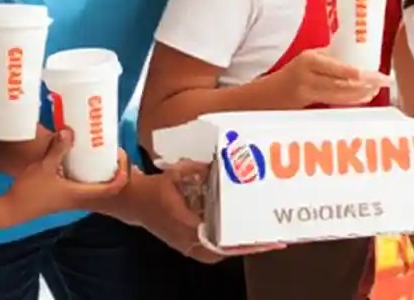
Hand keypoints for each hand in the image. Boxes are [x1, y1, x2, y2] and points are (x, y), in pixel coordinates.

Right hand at [4, 129, 128, 220]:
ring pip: (93, 184)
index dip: (122, 174)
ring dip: (99, 171)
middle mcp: (79, 197)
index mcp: (80, 193)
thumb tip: (69, 131)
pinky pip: (81, 183)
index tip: (122, 157)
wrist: (11, 210)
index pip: (111, 188)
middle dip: (113, 169)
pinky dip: (86, 172)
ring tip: (99, 151)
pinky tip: (78, 159)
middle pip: (106, 186)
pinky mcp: (62, 195)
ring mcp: (71, 198)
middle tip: (113, 151)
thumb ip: (58, 149)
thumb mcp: (44, 167)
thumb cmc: (30, 191)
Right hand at [146, 159, 283, 262]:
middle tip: (278, 234)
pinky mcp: (196, 244)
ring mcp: (195, 248)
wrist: (135, 203)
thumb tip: (218, 164)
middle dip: (255, 242)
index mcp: (189, 231)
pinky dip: (237, 238)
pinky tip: (252, 229)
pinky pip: (221, 245)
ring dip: (248, 241)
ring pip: (227, 248)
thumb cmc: (157, 190)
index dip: (248, 241)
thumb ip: (197, 170)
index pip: (224, 242)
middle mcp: (194, 245)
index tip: (268, 239)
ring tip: (271, 233)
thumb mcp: (176, 175)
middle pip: (231, 249)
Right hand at [276, 48, 388, 107]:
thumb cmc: (294, 71)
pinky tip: (366, 96)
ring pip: (341, 95)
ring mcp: (309, 94)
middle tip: (383, 81)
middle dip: (365, 83)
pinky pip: (337, 102)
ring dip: (362, 92)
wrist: (268, 95)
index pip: (333, 68)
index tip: (370, 73)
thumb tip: (358, 54)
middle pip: (340, 83)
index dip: (352, 72)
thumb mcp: (308, 57)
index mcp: (308, 61)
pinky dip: (354, 99)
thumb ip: (331, 56)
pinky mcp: (312, 106)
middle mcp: (308, 78)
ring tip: (378, 88)